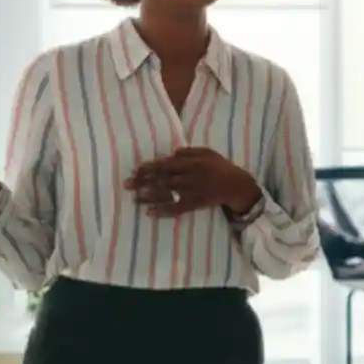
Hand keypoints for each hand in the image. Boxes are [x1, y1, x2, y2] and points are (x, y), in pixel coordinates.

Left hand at [126, 147, 259, 217]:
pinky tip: (149, 213)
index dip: (149, 167)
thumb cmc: (221, 167)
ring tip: (134, 199)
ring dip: (148, 196)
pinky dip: (162, 211)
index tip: (135, 170)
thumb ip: (189, 151)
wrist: (236, 185)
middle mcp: (188, 176)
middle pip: (161, 179)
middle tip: (126, 185)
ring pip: (166, 194)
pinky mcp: (194, 204)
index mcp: (191, 162)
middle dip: (143, 182)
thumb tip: (172, 153)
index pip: (165, 164)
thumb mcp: (208, 152)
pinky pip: (176, 208)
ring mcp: (190, 191)